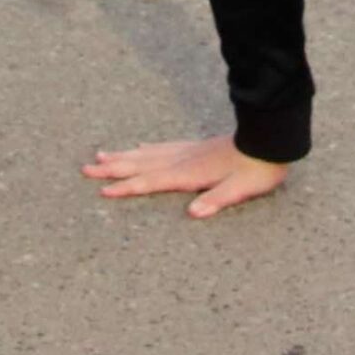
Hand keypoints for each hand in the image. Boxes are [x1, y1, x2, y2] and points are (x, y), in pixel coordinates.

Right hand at [82, 134, 286, 218]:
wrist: (268, 140)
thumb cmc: (256, 169)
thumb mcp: (240, 190)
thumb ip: (215, 199)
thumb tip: (193, 213)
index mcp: (189, 173)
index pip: (151, 182)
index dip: (127, 187)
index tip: (103, 191)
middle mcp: (182, 160)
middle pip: (140, 165)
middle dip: (113, 169)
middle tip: (86, 169)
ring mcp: (187, 152)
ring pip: (147, 155)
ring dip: (123, 156)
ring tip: (101, 156)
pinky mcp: (194, 148)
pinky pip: (162, 148)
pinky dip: (145, 150)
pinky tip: (139, 149)